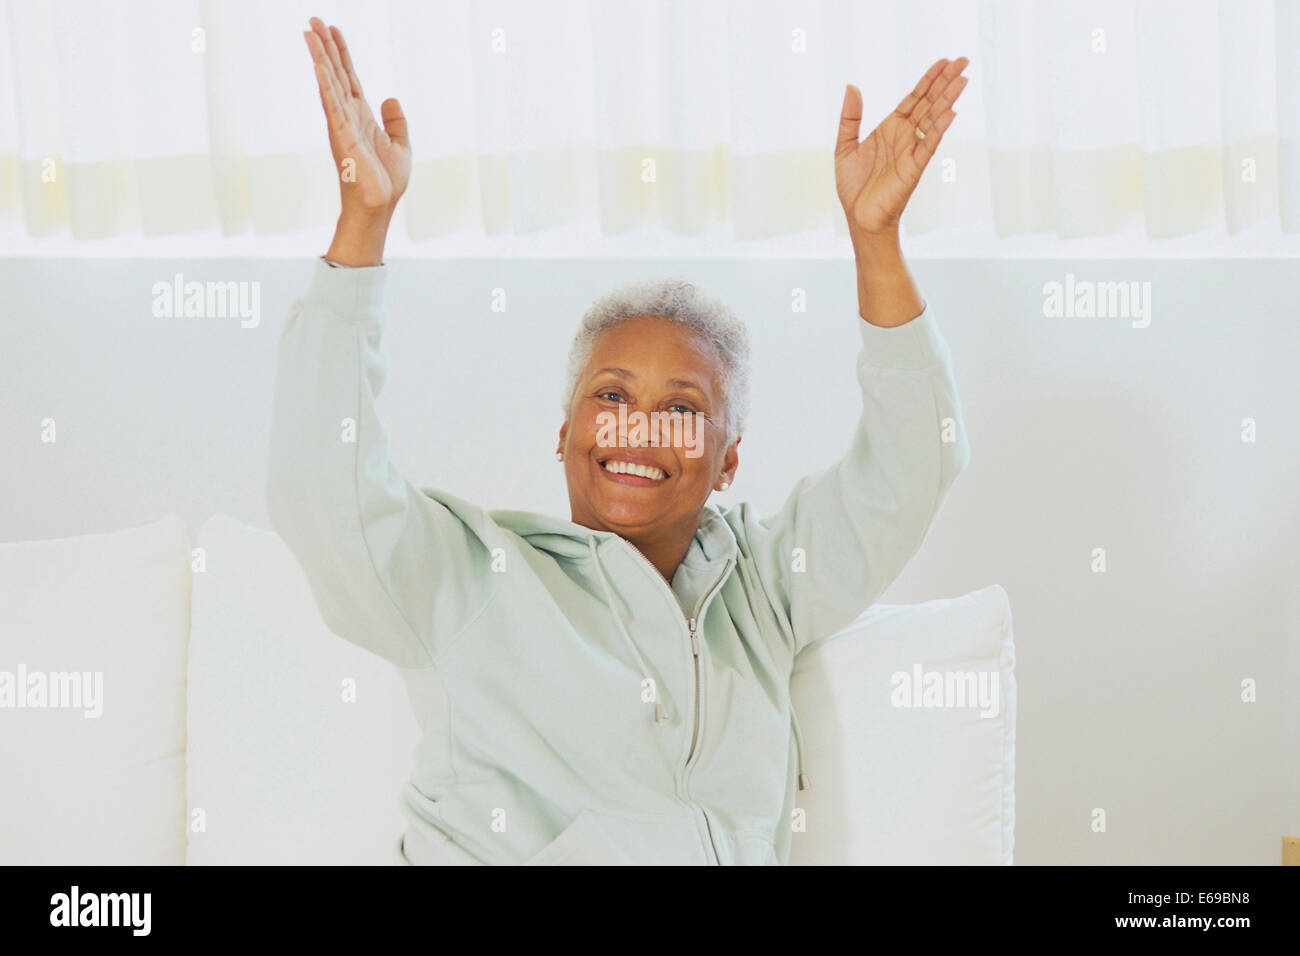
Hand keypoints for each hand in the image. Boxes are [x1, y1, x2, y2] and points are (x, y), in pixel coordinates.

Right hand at [304, 17, 410, 214]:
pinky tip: (318, 65)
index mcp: (361, 117)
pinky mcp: (342, 136)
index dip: (342, 54)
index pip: (350, 78)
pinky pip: (332, 105)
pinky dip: (325, 84)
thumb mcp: (401, 145)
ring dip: (320, 58)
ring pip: (329, 84)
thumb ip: (396, 121)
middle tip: (313, 20)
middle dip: (325, 47)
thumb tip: (391, 98)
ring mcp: (342, 125)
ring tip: (309, 32)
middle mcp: (348, 116)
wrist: (379, 205)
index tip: (333, 30)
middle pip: (335, 74)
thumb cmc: (386, 182)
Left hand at [835, 57, 968, 238]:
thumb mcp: (844, 146)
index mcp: (891, 128)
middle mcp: (905, 136)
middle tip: (964, 60)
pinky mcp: (913, 168)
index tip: (944, 61)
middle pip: (929, 103)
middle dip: (946, 82)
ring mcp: (911, 151)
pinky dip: (939, 129)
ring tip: (963, 79)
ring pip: (933, 119)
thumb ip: (850, 117)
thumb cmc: (854, 186)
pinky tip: (950, 112)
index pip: (914, 98)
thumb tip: (852, 86)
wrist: (859, 217)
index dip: (929, 79)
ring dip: (948, 99)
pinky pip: (928, 145)